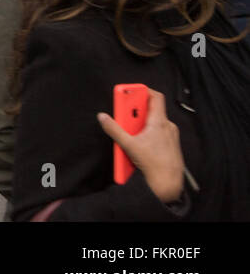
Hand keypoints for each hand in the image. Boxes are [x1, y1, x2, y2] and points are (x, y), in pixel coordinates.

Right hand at [97, 88, 184, 203]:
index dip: (143, 91)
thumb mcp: (128, 145)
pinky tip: (139, 144)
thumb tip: (104, 118)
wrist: (168, 183)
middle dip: (135, 112)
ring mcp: (170, 135)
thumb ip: (114, 129)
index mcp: (159, 122)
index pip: (155, 97)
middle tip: (125, 116)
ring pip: (153, 122)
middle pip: (149, 110)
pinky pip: (157, 132)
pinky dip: (147, 133)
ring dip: (140, 124)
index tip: (131, 90)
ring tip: (131, 135)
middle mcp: (167, 126)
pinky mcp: (169, 144)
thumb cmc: (155, 165)